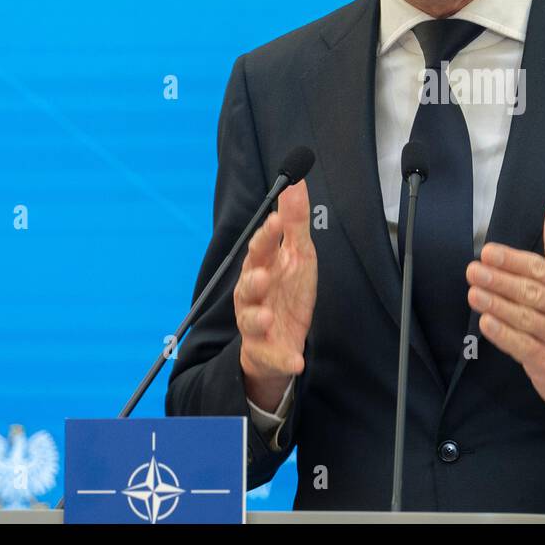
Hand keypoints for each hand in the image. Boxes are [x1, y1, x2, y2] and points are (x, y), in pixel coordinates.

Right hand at [234, 179, 317, 407]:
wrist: (279, 340)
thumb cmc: (285, 292)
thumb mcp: (297, 256)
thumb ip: (295, 222)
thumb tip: (295, 183)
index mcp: (260, 269)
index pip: (259, 250)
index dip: (266, 236)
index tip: (276, 220)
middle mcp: (252, 296)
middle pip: (247, 286)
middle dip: (253, 280)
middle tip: (263, 273)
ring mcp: (257, 325)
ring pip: (250, 321)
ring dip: (258, 318)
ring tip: (268, 316)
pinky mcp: (267, 352)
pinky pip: (274, 357)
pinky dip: (283, 360)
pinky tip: (295, 361)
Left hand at [466, 200, 544, 433]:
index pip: (540, 269)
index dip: (513, 260)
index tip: (488, 252)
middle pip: (530, 292)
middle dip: (500, 281)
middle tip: (474, 270)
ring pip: (525, 318)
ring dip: (497, 305)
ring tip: (474, 293)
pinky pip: (522, 346)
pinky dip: (503, 335)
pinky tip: (486, 324)